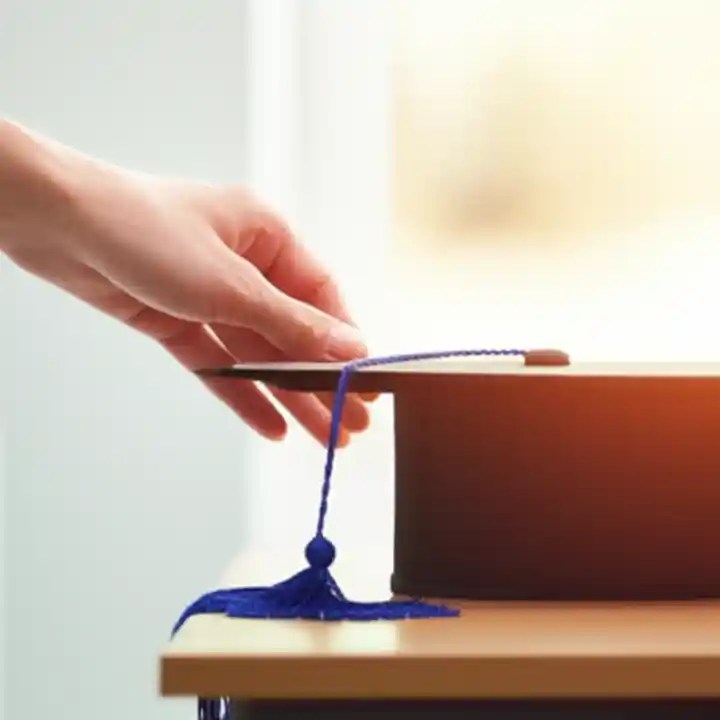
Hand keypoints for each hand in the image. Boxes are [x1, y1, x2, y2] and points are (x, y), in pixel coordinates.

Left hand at [1, 127, 372, 445]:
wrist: (54, 223)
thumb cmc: (142, 230)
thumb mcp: (230, 285)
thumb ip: (292, 324)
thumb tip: (350, 348)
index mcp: (267, 233)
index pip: (322, 295)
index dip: (345, 342)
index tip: (366, 382)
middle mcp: (243, 260)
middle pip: (293, 330)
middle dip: (322, 379)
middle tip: (353, 423)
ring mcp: (206, 290)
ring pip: (258, 351)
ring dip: (289, 394)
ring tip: (324, 435)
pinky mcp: (172, 316)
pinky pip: (219, 360)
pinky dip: (243, 391)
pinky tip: (272, 424)